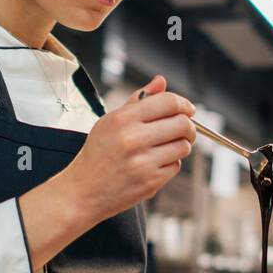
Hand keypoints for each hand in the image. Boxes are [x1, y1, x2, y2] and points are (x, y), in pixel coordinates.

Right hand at [63, 75, 196, 224]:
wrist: (83, 191)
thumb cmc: (97, 154)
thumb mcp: (110, 121)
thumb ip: (138, 100)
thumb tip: (160, 81)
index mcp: (123, 119)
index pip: (168, 102)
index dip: (184, 104)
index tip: (187, 109)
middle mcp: (133, 139)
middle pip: (182, 124)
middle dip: (189, 125)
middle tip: (184, 129)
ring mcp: (143, 162)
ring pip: (183, 146)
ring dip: (181, 145)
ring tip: (166, 146)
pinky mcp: (151, 182)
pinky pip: (176, 166)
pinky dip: (171, 163)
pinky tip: (155, 162)